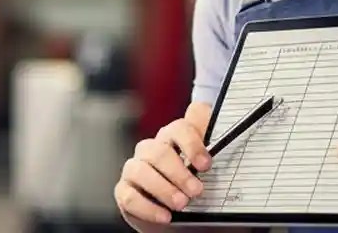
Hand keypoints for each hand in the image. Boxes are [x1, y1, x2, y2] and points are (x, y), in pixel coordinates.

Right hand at [115, 102, 212, 230]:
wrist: (177, 217)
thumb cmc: (191, 185)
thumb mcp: (204, 167)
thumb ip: (211, 142)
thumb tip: (214, 121)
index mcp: (172, 138)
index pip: (179, 129)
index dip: (192, 144)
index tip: (205, 164)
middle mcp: (150, 149)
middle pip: (159, 151)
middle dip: (179, 173)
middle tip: (196, 190)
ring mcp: (134, 169)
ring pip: (141, 171)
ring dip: (163, 189)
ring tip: (181, 204)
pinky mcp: (123, 191)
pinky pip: (130, 196)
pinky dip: (148, 208)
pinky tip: (165, 216)